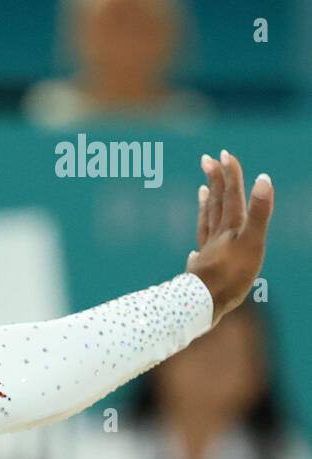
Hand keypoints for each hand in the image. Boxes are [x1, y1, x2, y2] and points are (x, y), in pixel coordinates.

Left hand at [186, 150, 273, 323]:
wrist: (201, 305)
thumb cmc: (230, 274)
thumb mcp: (252, 241)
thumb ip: (258, 212)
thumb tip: (263, 178)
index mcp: (230, 229)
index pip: (231, 197)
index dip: (229, 175)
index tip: (223, 154)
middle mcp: (216, 238)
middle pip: (215, 205)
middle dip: (214, 182)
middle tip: (207, 160)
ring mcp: (206, 254)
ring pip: (205, 226)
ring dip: (206, 207)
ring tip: (203, 192)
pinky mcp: (201, 273)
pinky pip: (199, 254)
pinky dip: (199, 248)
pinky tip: (194, 253)